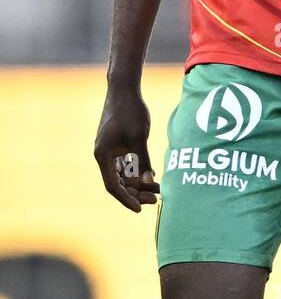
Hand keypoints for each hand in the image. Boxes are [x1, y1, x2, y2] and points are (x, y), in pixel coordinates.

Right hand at [94, 84, 158, 211]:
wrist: (125, 89)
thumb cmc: (130, 111)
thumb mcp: (139, 138)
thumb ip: (143, 161)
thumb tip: (150, 183)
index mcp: (103, 155)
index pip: (113, 186)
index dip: (126, 199)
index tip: (139, 209)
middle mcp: (104, 155)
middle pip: (119, 182)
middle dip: (136, 192)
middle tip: (156, 198)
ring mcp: (110, 150)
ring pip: (124, 174)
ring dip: (139, 183)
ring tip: (158, 189)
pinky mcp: (118, 144)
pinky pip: (127, 164)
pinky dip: (138, 171)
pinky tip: (153, 176)